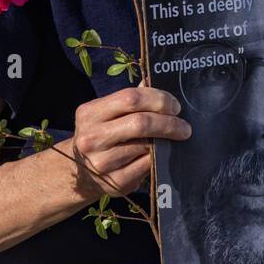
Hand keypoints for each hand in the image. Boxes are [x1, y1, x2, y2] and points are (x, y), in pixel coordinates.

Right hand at [67, 85, 190, 200]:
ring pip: (146, 146)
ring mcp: (102, 162)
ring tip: (173, 139)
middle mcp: (93, 138)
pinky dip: (158, 158)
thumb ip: (128, 100)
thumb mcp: (105, 114)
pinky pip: (147, 166)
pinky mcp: (116, 182)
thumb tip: (152, 81)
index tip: (175, 106)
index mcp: (89, 113)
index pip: (131, 98)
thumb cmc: (99, 135)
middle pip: (141, 123)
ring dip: (166, 141)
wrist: (80, 173)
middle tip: (184, 127)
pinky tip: (161, 154)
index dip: (158, 99)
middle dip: (169, 123)